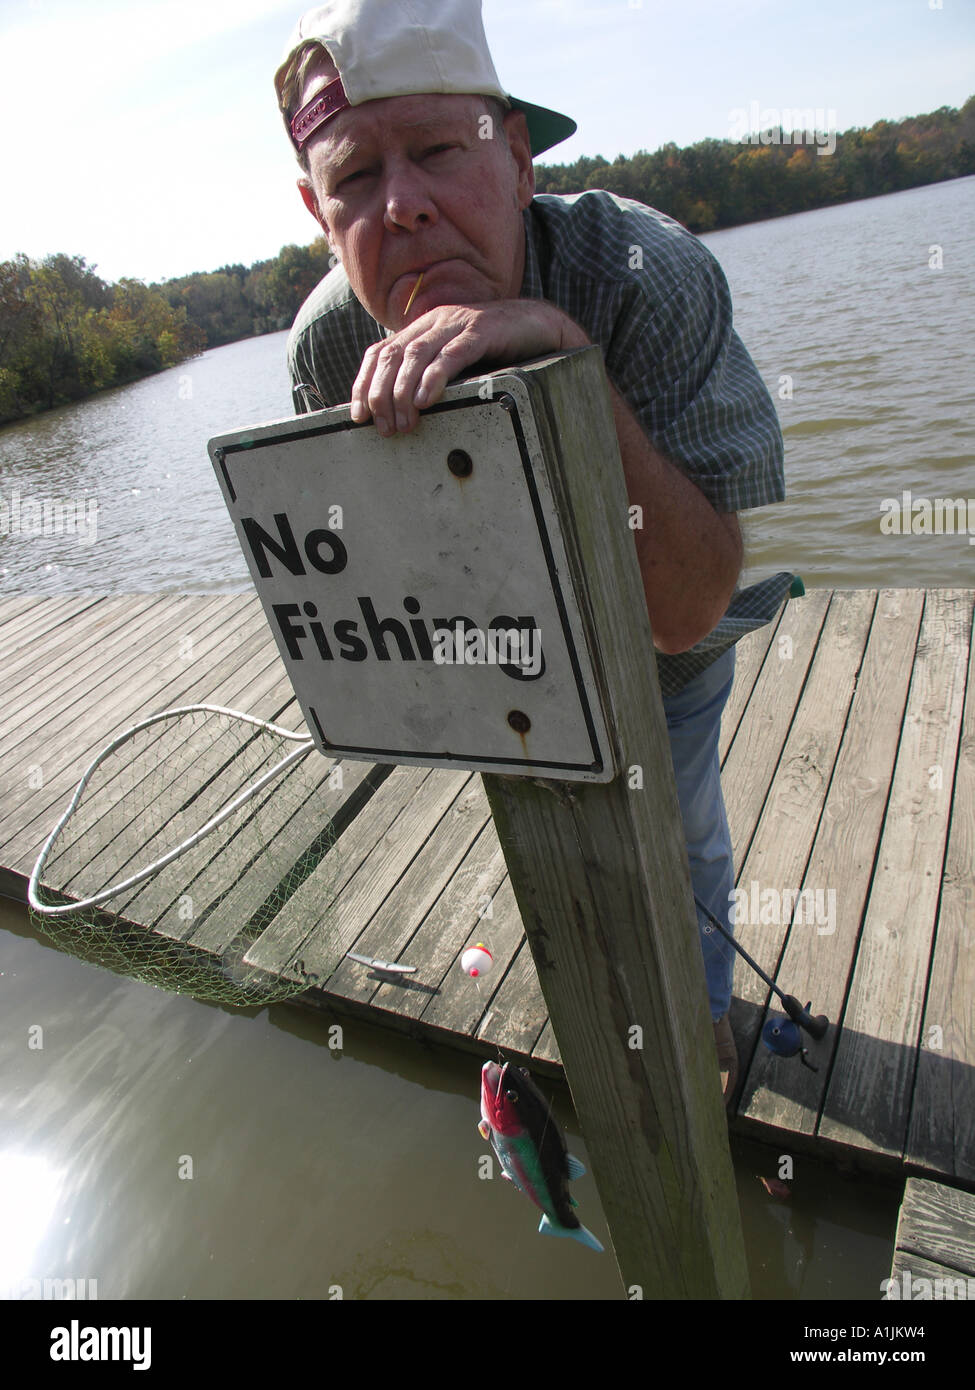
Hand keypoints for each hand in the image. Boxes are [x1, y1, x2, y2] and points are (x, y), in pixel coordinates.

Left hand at [349, 299, 589, 434]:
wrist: (539, 325)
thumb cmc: (498, 350)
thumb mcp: (456, 362)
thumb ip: (431, 375)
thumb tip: (403, 412)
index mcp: (423, 328)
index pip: (380, 352)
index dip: (363, 383)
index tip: (357, 415)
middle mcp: (435, 321)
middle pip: (392, 356)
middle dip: (381, 394)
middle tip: (382, 427)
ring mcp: (458, 323)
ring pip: (416, 355)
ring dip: (403, 393)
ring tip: (402, 423)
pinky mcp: (482, 331)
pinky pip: (451, 355)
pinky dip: (434, 378)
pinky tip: (425, 400)